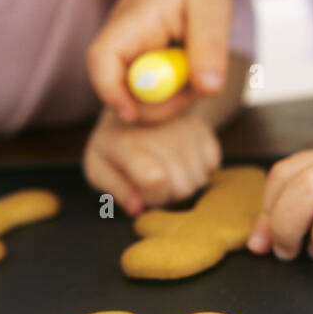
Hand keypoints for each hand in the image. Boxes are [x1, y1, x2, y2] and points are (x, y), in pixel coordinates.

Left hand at [82, 106, 222, 216]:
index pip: (155, 180)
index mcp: (127, 144)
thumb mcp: (99, 166)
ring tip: (167, 169)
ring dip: (185, 183)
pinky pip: (213, 165)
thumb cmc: (114, 142)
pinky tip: (182, 158)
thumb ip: (116, 189)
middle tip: (153, 180)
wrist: (134, 104)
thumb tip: (138, 208)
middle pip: (182, 188)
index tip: (142, 190)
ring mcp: (184, 128)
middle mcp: (160, 133)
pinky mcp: (202, 126)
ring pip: (199, 180)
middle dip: (168, 194)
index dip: (153, 196)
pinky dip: (200, 169)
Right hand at [86, 0, 234, 125]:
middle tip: (199, 90)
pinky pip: (153, 90)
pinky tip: (193, 70)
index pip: (101, 59)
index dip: (110, 91)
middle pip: (120, 89)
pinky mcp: (144, 63)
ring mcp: (132, 53)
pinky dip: (175, 90)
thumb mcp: (213, 5)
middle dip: (159, 104)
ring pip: (140, 95)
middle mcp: (123, 40)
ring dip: (172, 97)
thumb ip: (210, 46)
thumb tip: (209, 89)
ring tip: (203, 71)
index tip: (132, 114)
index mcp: (131, 21)